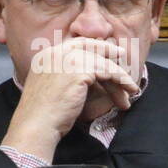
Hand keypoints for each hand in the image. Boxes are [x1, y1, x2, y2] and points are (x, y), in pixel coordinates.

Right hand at [1, 38, 140, 162]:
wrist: (36, 124)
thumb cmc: (42, 115)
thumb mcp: (50, 87)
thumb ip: (63, 76)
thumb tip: (86, 78)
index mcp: (47, 55)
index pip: (76, 44)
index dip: (95, 46)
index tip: (108, 52)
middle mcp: (57, 52)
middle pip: (91, 47)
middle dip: (110, 52)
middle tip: (123, 58)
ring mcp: (68, 59)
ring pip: (103, 62)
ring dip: (120, 77)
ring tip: (131, 90)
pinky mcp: (80, 70)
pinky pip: (109, 72)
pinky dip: (121, 81)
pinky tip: (129, 90)